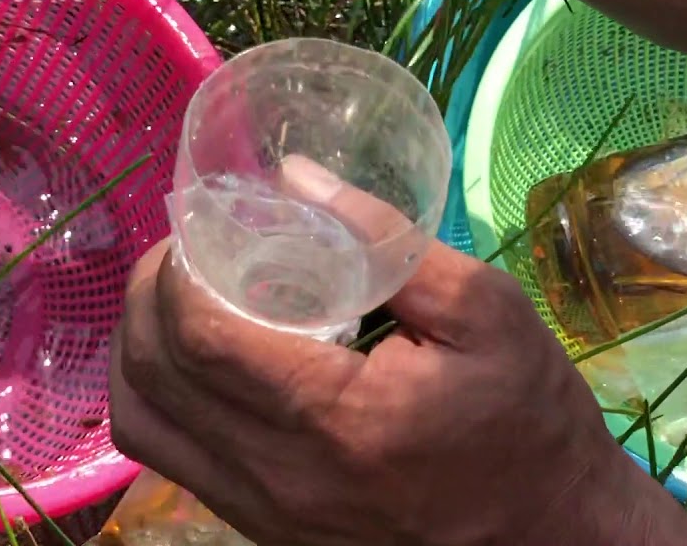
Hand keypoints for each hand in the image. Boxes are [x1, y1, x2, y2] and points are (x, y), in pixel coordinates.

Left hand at [110, 167, 686, 544]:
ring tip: (179, 297)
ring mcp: (258, 509)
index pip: (200, 336)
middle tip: (189, 250)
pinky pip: (166, 455)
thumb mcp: (487, 313)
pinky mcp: (256, 526)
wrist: (547, 539)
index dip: (179, 269)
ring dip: (139, 344)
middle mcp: (277, 475)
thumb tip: (290, 176)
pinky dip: (156, 394)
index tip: (208, 227)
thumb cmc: (526, 420)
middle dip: (149, 293)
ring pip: (141, 419)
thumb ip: (385, 240)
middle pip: (152, 371)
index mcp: (336, 418)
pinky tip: (191, 359)